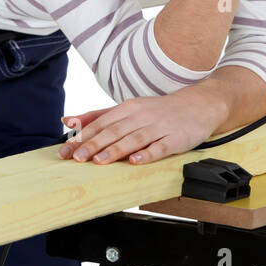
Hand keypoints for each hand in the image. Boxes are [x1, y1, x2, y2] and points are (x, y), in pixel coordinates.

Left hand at [57, 87, 226, 164]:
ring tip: (100, 161)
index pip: (101, 123)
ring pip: (134, 138)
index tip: (66, 150)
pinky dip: (147, 154)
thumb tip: (68, 120)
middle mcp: (141, 116)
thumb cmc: (159, 110)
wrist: (199, 104)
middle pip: (114, 130)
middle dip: (94, 144)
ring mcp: (159, 127)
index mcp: (128, 108)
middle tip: (77, 158)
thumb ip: (99, 115)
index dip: (83, 137)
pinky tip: (136, 161)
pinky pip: (160, 147)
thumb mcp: (128, 108)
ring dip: (116, 150)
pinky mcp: (175, 138)